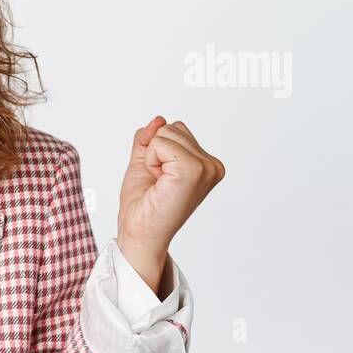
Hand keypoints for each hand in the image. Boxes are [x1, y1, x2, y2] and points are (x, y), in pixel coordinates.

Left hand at [116, 116, 224, 296]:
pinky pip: (160, 143)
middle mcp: (212, 166)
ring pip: (165, 133)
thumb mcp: (145, 161)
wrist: (140, 232)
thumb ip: (150, 137)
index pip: (176, 128)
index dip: (157, 150)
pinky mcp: (193, 171)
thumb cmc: (144, 204)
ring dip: (152, 158)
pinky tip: (158, 182)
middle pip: (172, 127)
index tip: (160, 178)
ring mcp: (206, 168)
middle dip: (155, 152)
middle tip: (157, 182)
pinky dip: (150, 161)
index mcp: (207, 164)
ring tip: (158, 183)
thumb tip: (159, 120)